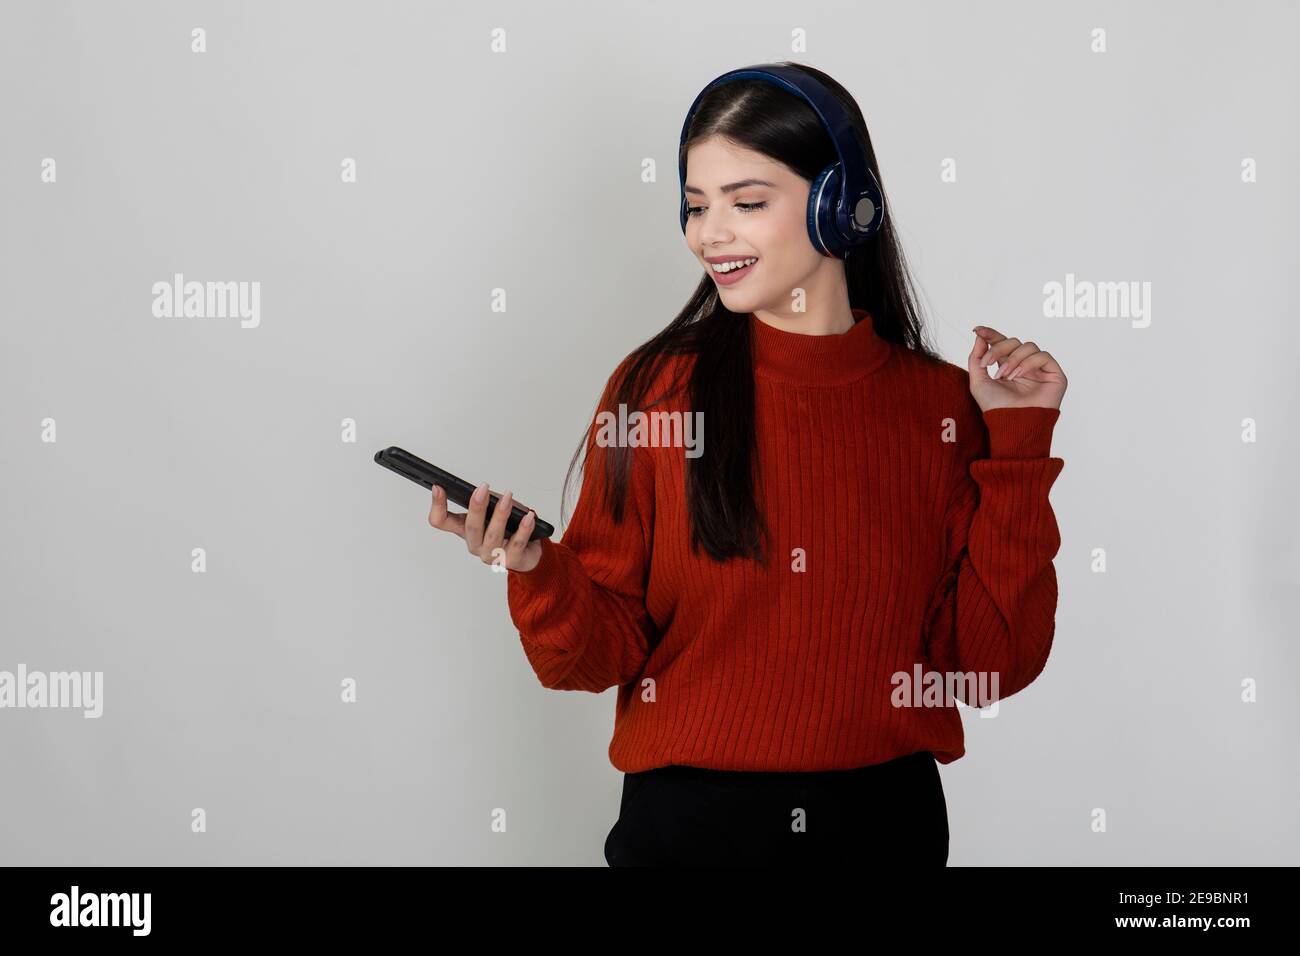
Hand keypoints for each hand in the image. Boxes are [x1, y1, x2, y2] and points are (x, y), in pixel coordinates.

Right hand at [427, 482, 543, 571]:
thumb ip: (488, 500)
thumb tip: (488, 492)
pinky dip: (523, 529)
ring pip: (493, 536)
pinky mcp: (511, 561)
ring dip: (500, 515)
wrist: (527, 551)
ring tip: (507, 499)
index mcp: (464, 530)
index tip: (438, 487)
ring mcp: (492, 555)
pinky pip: (517, 544)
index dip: (437, 506)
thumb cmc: (507, 528)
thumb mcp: (493, 510)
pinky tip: (528, 517)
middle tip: (482, 489)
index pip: (441, 521)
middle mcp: (475, 544)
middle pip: (470, 527)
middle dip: (476, 507)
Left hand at [967, 326, 1066, 411]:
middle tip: (988, 363)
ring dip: (1013, 358)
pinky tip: (1018, 375)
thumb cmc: (996, 408)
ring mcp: (1040, 370)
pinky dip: (1028, 362)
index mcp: (1007, 365)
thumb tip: (979, 336)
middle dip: (998, 349)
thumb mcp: (978, 381)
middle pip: (1014, 342)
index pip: (1001, 343)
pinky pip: (1043, 356)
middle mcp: (1024, 365)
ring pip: (1028, 346)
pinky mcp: (1054, 375)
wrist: (1011, 424)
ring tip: (1004, 376)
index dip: (991, 334)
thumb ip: (976, 358)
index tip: (977, 330)